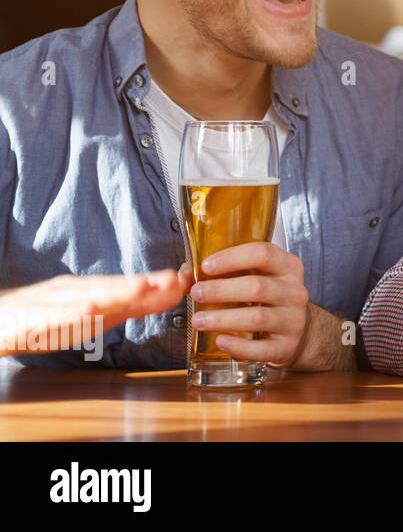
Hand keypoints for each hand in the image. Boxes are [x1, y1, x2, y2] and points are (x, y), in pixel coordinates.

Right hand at [0, 269, 188, 355]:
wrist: (0, 318)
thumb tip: (168, 297)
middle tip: (172, 280)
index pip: (132, 285)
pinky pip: (55, 316)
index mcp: (94, 291)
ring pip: (88, 296)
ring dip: (115, 292)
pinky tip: (87, 311)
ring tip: (140, 288)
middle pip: (115, 287)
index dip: (161, 283)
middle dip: (144, 284)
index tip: (188, 279)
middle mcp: (78, 291)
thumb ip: (130, 306)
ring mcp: (56, 302)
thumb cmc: (49, 316)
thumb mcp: (95, 312)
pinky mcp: (33, 317)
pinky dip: (72, 313)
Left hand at [189, 242, 309, 367]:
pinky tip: (220, 341)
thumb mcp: (258, 277)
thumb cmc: (269, 299)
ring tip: (198, 320)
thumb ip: (227, 272)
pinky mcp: (287, 347)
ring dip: (223, 319)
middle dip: (221, 290)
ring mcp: (293, 321)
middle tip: (196, 293)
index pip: (264, 253)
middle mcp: (295, 292)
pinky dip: (238, 347)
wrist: (299, 332)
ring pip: (257, 318)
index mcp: (288, 267)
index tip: (206, 266)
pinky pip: (261, 349)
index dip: (232, 258)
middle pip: (257, 287)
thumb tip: (185, 276)